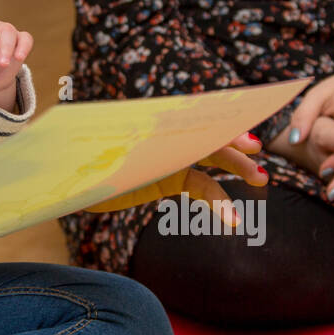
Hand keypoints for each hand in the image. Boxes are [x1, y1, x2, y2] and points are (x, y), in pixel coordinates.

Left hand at [85, 132, 265, 220]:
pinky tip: (234, 220)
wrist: (72, 177)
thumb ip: (119, 147)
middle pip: (205, 134)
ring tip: (261, 179)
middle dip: (232, 142)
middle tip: (255, 153)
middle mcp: (167, 133)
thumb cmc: (82, 156)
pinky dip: (220, 202)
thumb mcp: (98, 152)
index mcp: (152, 119)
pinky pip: (202, 187)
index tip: (233, 126)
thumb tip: (126, 134)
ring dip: (237, 167)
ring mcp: (172, 155)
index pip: (189, 115)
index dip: (213, 120)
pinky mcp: (172, 178)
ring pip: (212, 158)